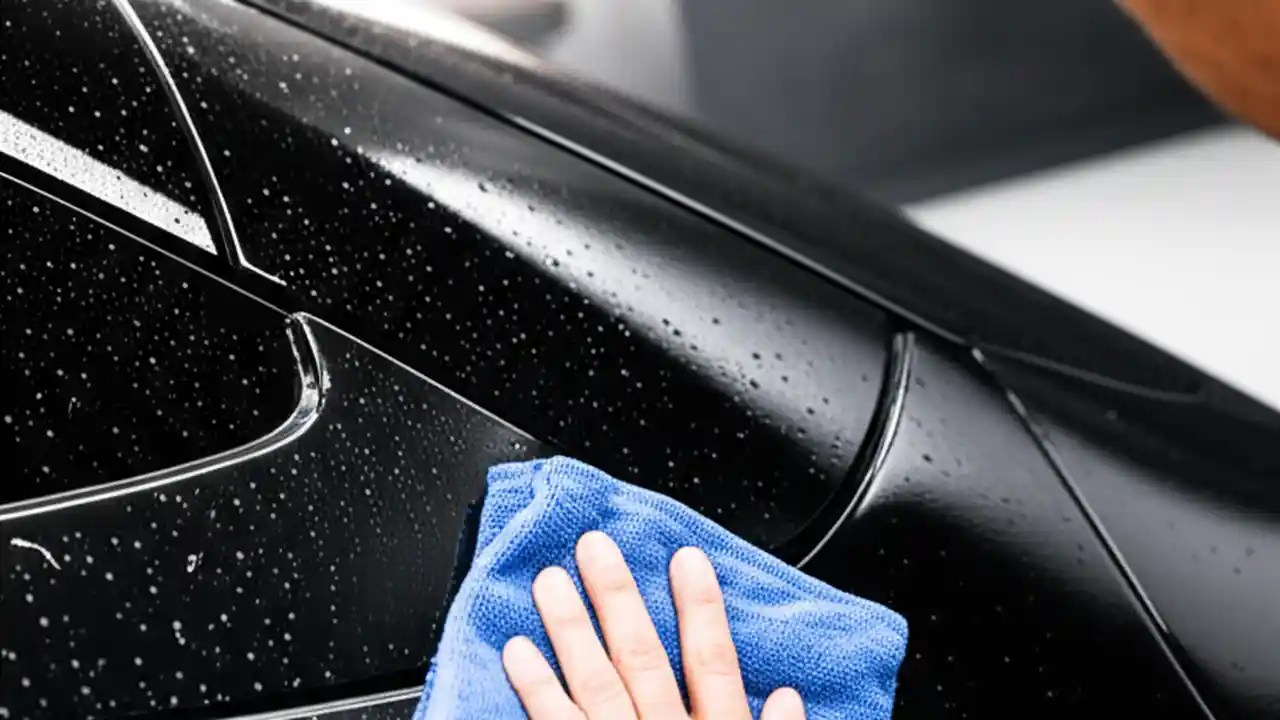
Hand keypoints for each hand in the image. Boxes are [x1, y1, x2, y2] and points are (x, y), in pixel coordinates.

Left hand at [502, 531, 804, 718]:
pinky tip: (519, 649)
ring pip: (596, 683)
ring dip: (572, 627)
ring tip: (549, 581)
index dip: (701, 607)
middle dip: (618, 598)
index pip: (713, 663)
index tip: (686, 558)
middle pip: (643, 659)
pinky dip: (537, 687)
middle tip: (593, 546)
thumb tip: (787, 695)